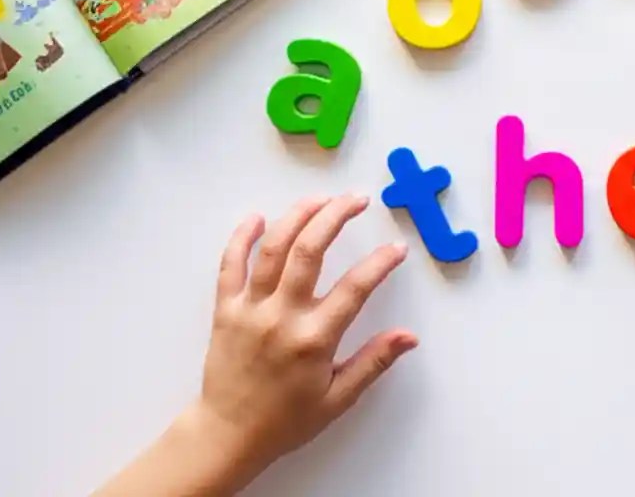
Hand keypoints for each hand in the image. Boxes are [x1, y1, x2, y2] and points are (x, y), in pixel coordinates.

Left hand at [190, 195, 416, 472]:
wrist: (227, 434)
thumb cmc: (286, 420)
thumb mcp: (338, 398)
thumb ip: (374, 361)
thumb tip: (409, 337)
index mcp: (314, 339)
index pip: (355, 288)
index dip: (380, 263)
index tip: (396, 248)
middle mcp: (281, 316)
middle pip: (310, 251)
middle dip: (336, 217)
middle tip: (357, 200)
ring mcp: (250, 309)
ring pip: (272, 249)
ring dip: (297, 216)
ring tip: (320, 199)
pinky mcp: (225, 309)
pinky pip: (230, 265)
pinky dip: (242, 237)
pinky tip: (258, 218)